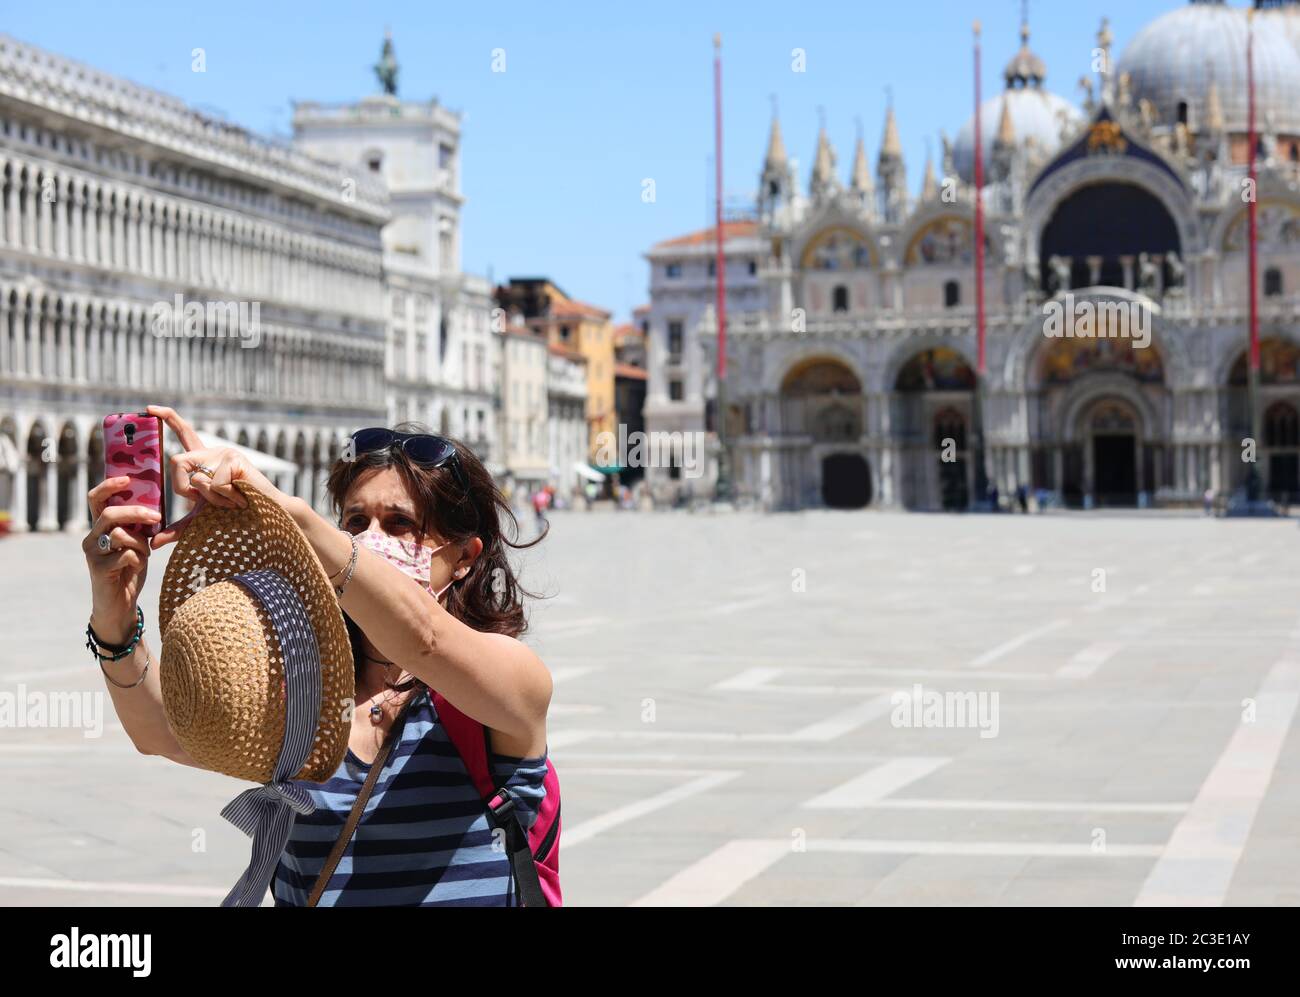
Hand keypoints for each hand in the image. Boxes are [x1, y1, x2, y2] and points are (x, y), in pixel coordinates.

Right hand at [83, 476, 158, 643]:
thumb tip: (154, 508)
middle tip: (156, 517)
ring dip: (141, 544)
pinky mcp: (99, 569)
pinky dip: (140, 559)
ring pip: (121, 535)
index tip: (128, 479)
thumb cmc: (130, 570)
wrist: (120, 605)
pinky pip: (127, 554)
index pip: (96, 499)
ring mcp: (93, 554)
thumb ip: (137, 527)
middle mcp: (91, 538)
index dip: (109, 486)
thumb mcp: (136, 544)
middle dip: (137, 512)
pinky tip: (137, 568)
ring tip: (144, 554)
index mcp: (99, 528)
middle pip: (110, 513)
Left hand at [147, 405, 292, 547]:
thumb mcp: (202, 519)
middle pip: (177, 461)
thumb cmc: (237, 515)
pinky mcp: (235, 460)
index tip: (149, 408)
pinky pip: (215, 482)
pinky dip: (224, 497)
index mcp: (203, 460)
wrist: (267, 516)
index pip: (184, 433)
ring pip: (196, 476)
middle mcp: (212, 452)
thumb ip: (177, 529)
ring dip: (210, 497)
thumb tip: (153, 544)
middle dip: (182, 488)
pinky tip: (240, 498)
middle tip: (202, 501)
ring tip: (231, 501)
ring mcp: (225, 454)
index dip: (167, 418)